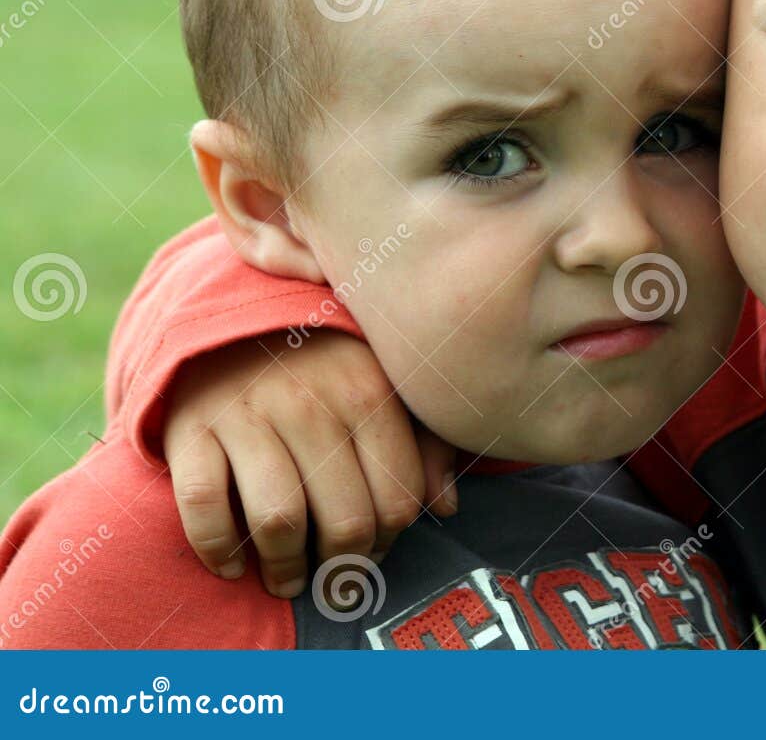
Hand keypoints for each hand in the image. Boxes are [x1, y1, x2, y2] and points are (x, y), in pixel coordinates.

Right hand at [161, 329, 459, 596]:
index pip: (397, 500)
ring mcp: (248, 414)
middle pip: (345, 521)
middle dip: (343, 566)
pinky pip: (204, 506)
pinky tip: (232, 565)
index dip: (390, 541)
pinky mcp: (191, 427)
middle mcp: (311, 402)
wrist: (233, 314)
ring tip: (288, 581)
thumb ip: (424, 442)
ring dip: (286, 570)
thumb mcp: (385, 383)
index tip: (374, 550)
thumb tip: (446, 507)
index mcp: (370, 391)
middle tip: (334, 579)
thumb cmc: (324, 361)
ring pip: (279, 522)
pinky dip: (217, 549)